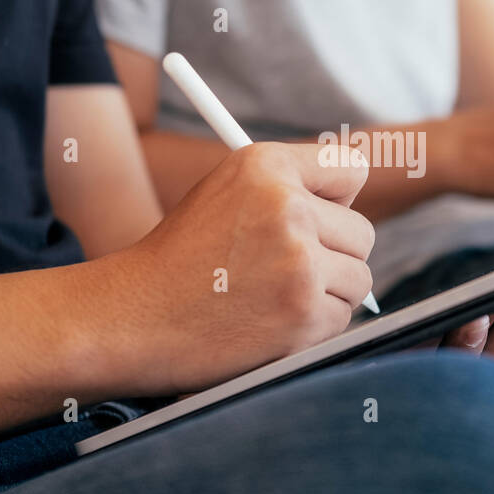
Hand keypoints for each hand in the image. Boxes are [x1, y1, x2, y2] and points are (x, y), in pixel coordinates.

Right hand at [107, 142, 374, 393]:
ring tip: (271, 299)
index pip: (352, 169)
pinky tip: (269, 325)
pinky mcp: (305, 312)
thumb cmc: (179, 260)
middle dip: (334, 255)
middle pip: (362, 232)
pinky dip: (313, 328)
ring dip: (326, 295)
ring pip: (358, 278)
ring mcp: (299, 262)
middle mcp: (287, 206)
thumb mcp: (224, 193)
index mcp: (265, 165)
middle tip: (284, 272)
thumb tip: (352, 202)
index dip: (337, 200)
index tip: (320, 220)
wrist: (131, 319)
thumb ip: (287, 188)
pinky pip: (342, 318)